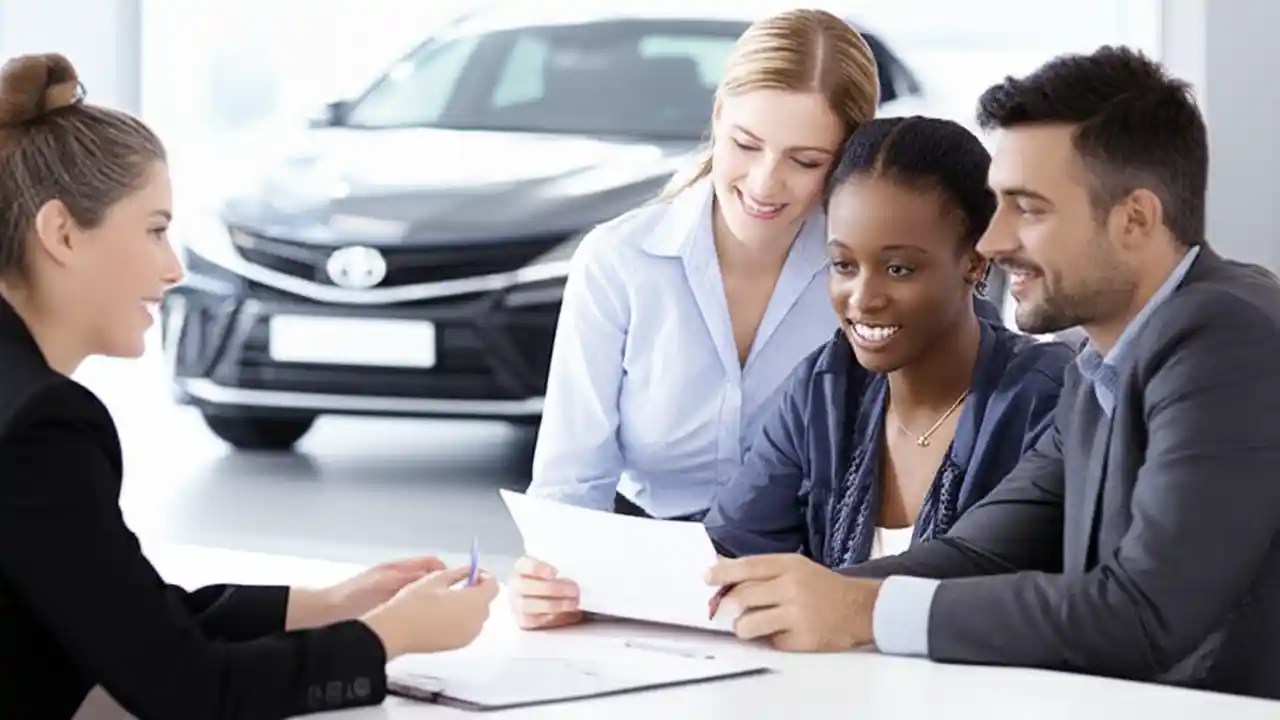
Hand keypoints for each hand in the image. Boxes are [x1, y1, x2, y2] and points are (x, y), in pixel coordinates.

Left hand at [324, 556, 448, 620]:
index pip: (431, 563)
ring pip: (421, 590)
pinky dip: (421, 606)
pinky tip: (423, 618)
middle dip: (443, 585)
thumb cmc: (353, 597)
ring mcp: (393, 590)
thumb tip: (434, 572)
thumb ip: (408, 577)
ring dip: (432, 597)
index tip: (460, 582)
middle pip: (429, 576)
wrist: (329, 611)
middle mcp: (398, 576)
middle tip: (455, 599)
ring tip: (443, 609)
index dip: (447, 571)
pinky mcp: (388, 604)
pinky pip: (412, 602)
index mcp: (398, 567)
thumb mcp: (384, 584)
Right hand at [361, 566, 497, 659]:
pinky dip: (463, 619)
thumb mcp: (437, 579)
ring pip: (478, 617)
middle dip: (478, 592)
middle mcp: (477, 621)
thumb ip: (459, 573)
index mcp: (474, 602)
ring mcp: (469, 635)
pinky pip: (468, 628)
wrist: (396, 631)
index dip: (485, 577)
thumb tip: (471, 570)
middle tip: (460, 585)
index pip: (492, 586)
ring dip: (471, 606)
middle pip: (486, 602)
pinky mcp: (458, 645)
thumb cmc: (416, 601)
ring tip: (450, 600)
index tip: (473, 573)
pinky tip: (445, 615)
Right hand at [507, 556, 583, 629]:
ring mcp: (517, 604)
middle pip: (527, 587)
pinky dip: (555, 618)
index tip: (555, 572)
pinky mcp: (524, 622)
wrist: (536, 596)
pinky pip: (537, 622)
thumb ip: (561, 571)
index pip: (526, 566)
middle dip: (552, 589)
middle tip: (573, 590)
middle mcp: (515, 586)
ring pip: (529, 607)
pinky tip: (570, 615)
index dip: (539, 569)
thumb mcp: (552, 571)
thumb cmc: (548, 581)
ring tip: (573, 604)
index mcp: (521, 568)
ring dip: (555, 605)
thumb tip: (580, 577)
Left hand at [706, 554, 880, 651]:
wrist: (860, 608)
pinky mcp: (802, 639)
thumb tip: (723, 569)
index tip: (707, 578)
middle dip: (726, 606)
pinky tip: (779, 633)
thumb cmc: (822, 587)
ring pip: (748, 624)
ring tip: (751, 625)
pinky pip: (768, 642)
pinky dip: (768, 639)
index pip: (747, 567)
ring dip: (742, 627)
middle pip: (742, 597)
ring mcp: (797, 614)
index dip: (722, 573)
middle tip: (722, 611)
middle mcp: (791, 587)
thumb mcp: (795, 567)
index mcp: (789, 565)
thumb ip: (762, 570)